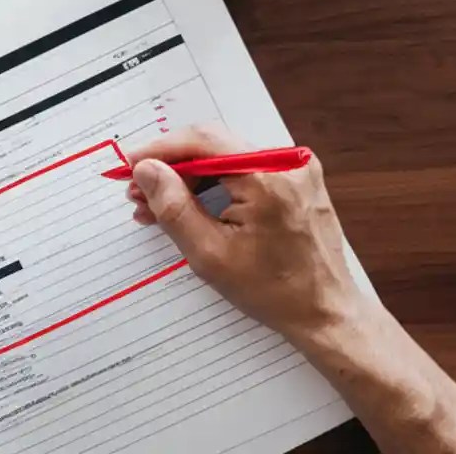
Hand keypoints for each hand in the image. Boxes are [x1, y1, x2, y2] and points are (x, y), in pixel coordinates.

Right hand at [127, 126, 362, 343]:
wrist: (326, 312)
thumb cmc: (273, 291)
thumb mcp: (209, 253)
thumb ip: (173, 206)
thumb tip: (146, 169)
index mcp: (266, 177)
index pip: (201, 141)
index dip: (159, 151)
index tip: (129, 165)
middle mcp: (286, 162)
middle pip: (213, 145)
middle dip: (172, 166)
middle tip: (138, 191)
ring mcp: (296, 169)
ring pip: (226, 158)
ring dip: (190, 178)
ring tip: (158, 206)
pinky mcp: (297, 180)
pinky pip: (246, 171)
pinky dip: (216, 185)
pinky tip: (192, 206)